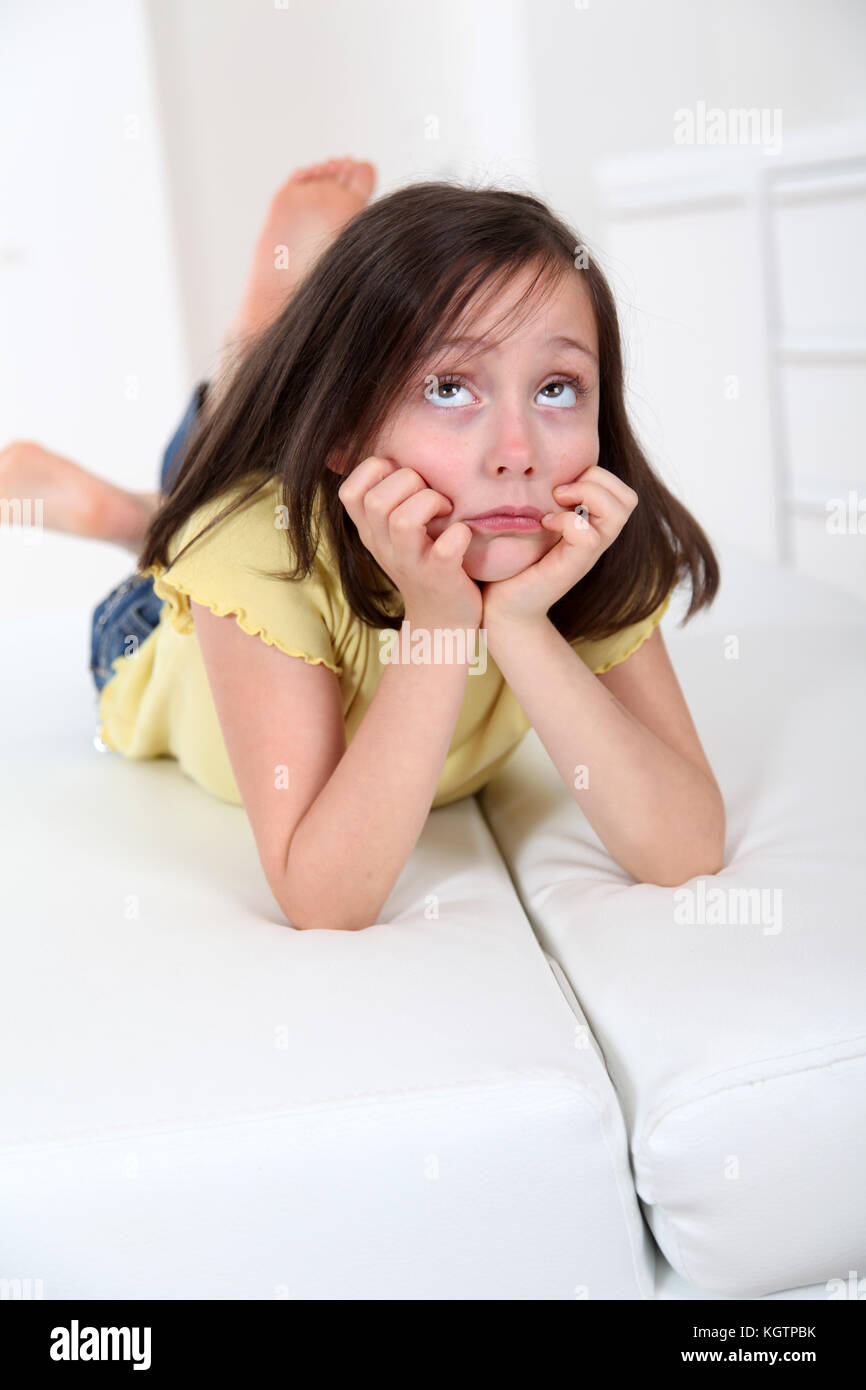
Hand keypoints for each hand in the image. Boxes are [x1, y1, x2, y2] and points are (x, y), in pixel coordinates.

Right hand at [338, 456, 482, 629]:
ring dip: (431, 503)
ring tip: (447, 512)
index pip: (350, 490)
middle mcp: (383, 547)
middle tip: (433, 496)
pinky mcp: (439, 578)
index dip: (375, 470)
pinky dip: (459, 535)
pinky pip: (445, 548)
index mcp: (370, 531)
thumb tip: (390, 451)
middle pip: (377, 500)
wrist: (442, 621)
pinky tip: (463, 536)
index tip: (401, 478)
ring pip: (403, 520)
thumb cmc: (425, 563)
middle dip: (410, 483)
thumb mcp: (395, 532)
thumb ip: (390, 497)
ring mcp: (409, 564)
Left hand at [481, 465, 638, 626]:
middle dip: (596, 480)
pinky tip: (545, 524)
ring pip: (619, 510)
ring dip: (587, 495)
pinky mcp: (573, 566)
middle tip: (560, 492)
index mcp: (591, 523)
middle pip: (628, 497)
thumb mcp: (532, 518)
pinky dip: (566, 521)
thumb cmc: (511, 559)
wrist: (500, 603)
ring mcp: (588, 553)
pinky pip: (588, 534)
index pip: (621, 490)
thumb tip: (536, 461)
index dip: (596, 475)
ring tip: (555, 503)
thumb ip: (544, 495)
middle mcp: (597, 538)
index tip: (560, 484)